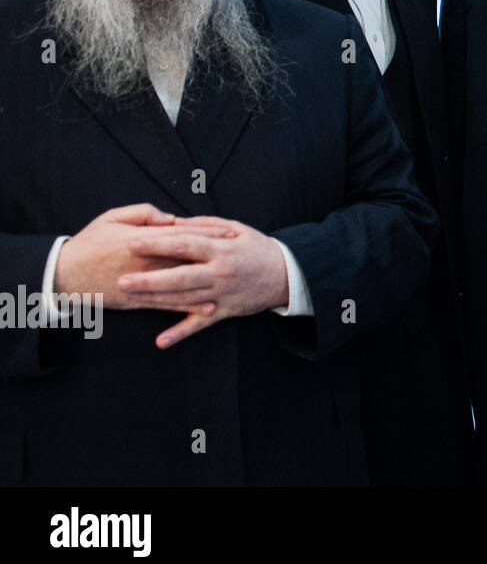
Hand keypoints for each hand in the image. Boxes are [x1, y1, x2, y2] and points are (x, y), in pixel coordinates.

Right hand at [55, 203, 223, 309]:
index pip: (181, 236)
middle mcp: (145, 264)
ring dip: (209, 285)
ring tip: (232, 284)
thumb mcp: (112, 218)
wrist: (63, 274)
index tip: (229, 233)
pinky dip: (189, 308)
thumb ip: (143, 214)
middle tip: (239, 257)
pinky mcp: (137, 302)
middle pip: (187, 260)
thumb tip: (171, 218)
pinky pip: (167, 306)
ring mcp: (142, 285)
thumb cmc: (89, 242)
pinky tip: (208, 308)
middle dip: (215, 259)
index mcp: (141, 241)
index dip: (207, 234)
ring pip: (181, 286)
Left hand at [119, 215, 289, 348]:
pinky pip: (200, 325)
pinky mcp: (225, 312)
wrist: (287, 275)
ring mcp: (222, 295)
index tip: (133, 242)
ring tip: (129, 298)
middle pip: (180, 277)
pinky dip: (180, 334)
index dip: (159, 244)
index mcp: (223, 249)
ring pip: (185, 300)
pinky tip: (160, 341)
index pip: (186, 244)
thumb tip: (174, 222)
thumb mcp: (237, 228)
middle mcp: (221, 273)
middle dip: (150, 279)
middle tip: (121, 280)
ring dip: (156, 301)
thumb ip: (206, 224)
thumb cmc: (258, 248)